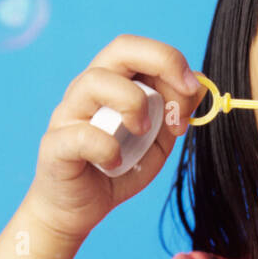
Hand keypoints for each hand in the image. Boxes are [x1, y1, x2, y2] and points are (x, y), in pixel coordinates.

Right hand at [25, 34, 203, 243]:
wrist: (80, 209)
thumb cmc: (117, 168)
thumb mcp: (157, 141)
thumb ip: (175, 114)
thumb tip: (202, 85)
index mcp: (112, 82)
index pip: (138, 49)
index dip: (171, 61)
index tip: (194, 91)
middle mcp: (87, 90)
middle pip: (120, 50)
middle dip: (161, 63)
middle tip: (178, 103)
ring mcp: (67, 115)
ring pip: (95, 82)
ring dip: (132, 104)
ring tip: (142, 133)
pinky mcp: (55, 146)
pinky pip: (82, 134)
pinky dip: (107, 149)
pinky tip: (116, 163)